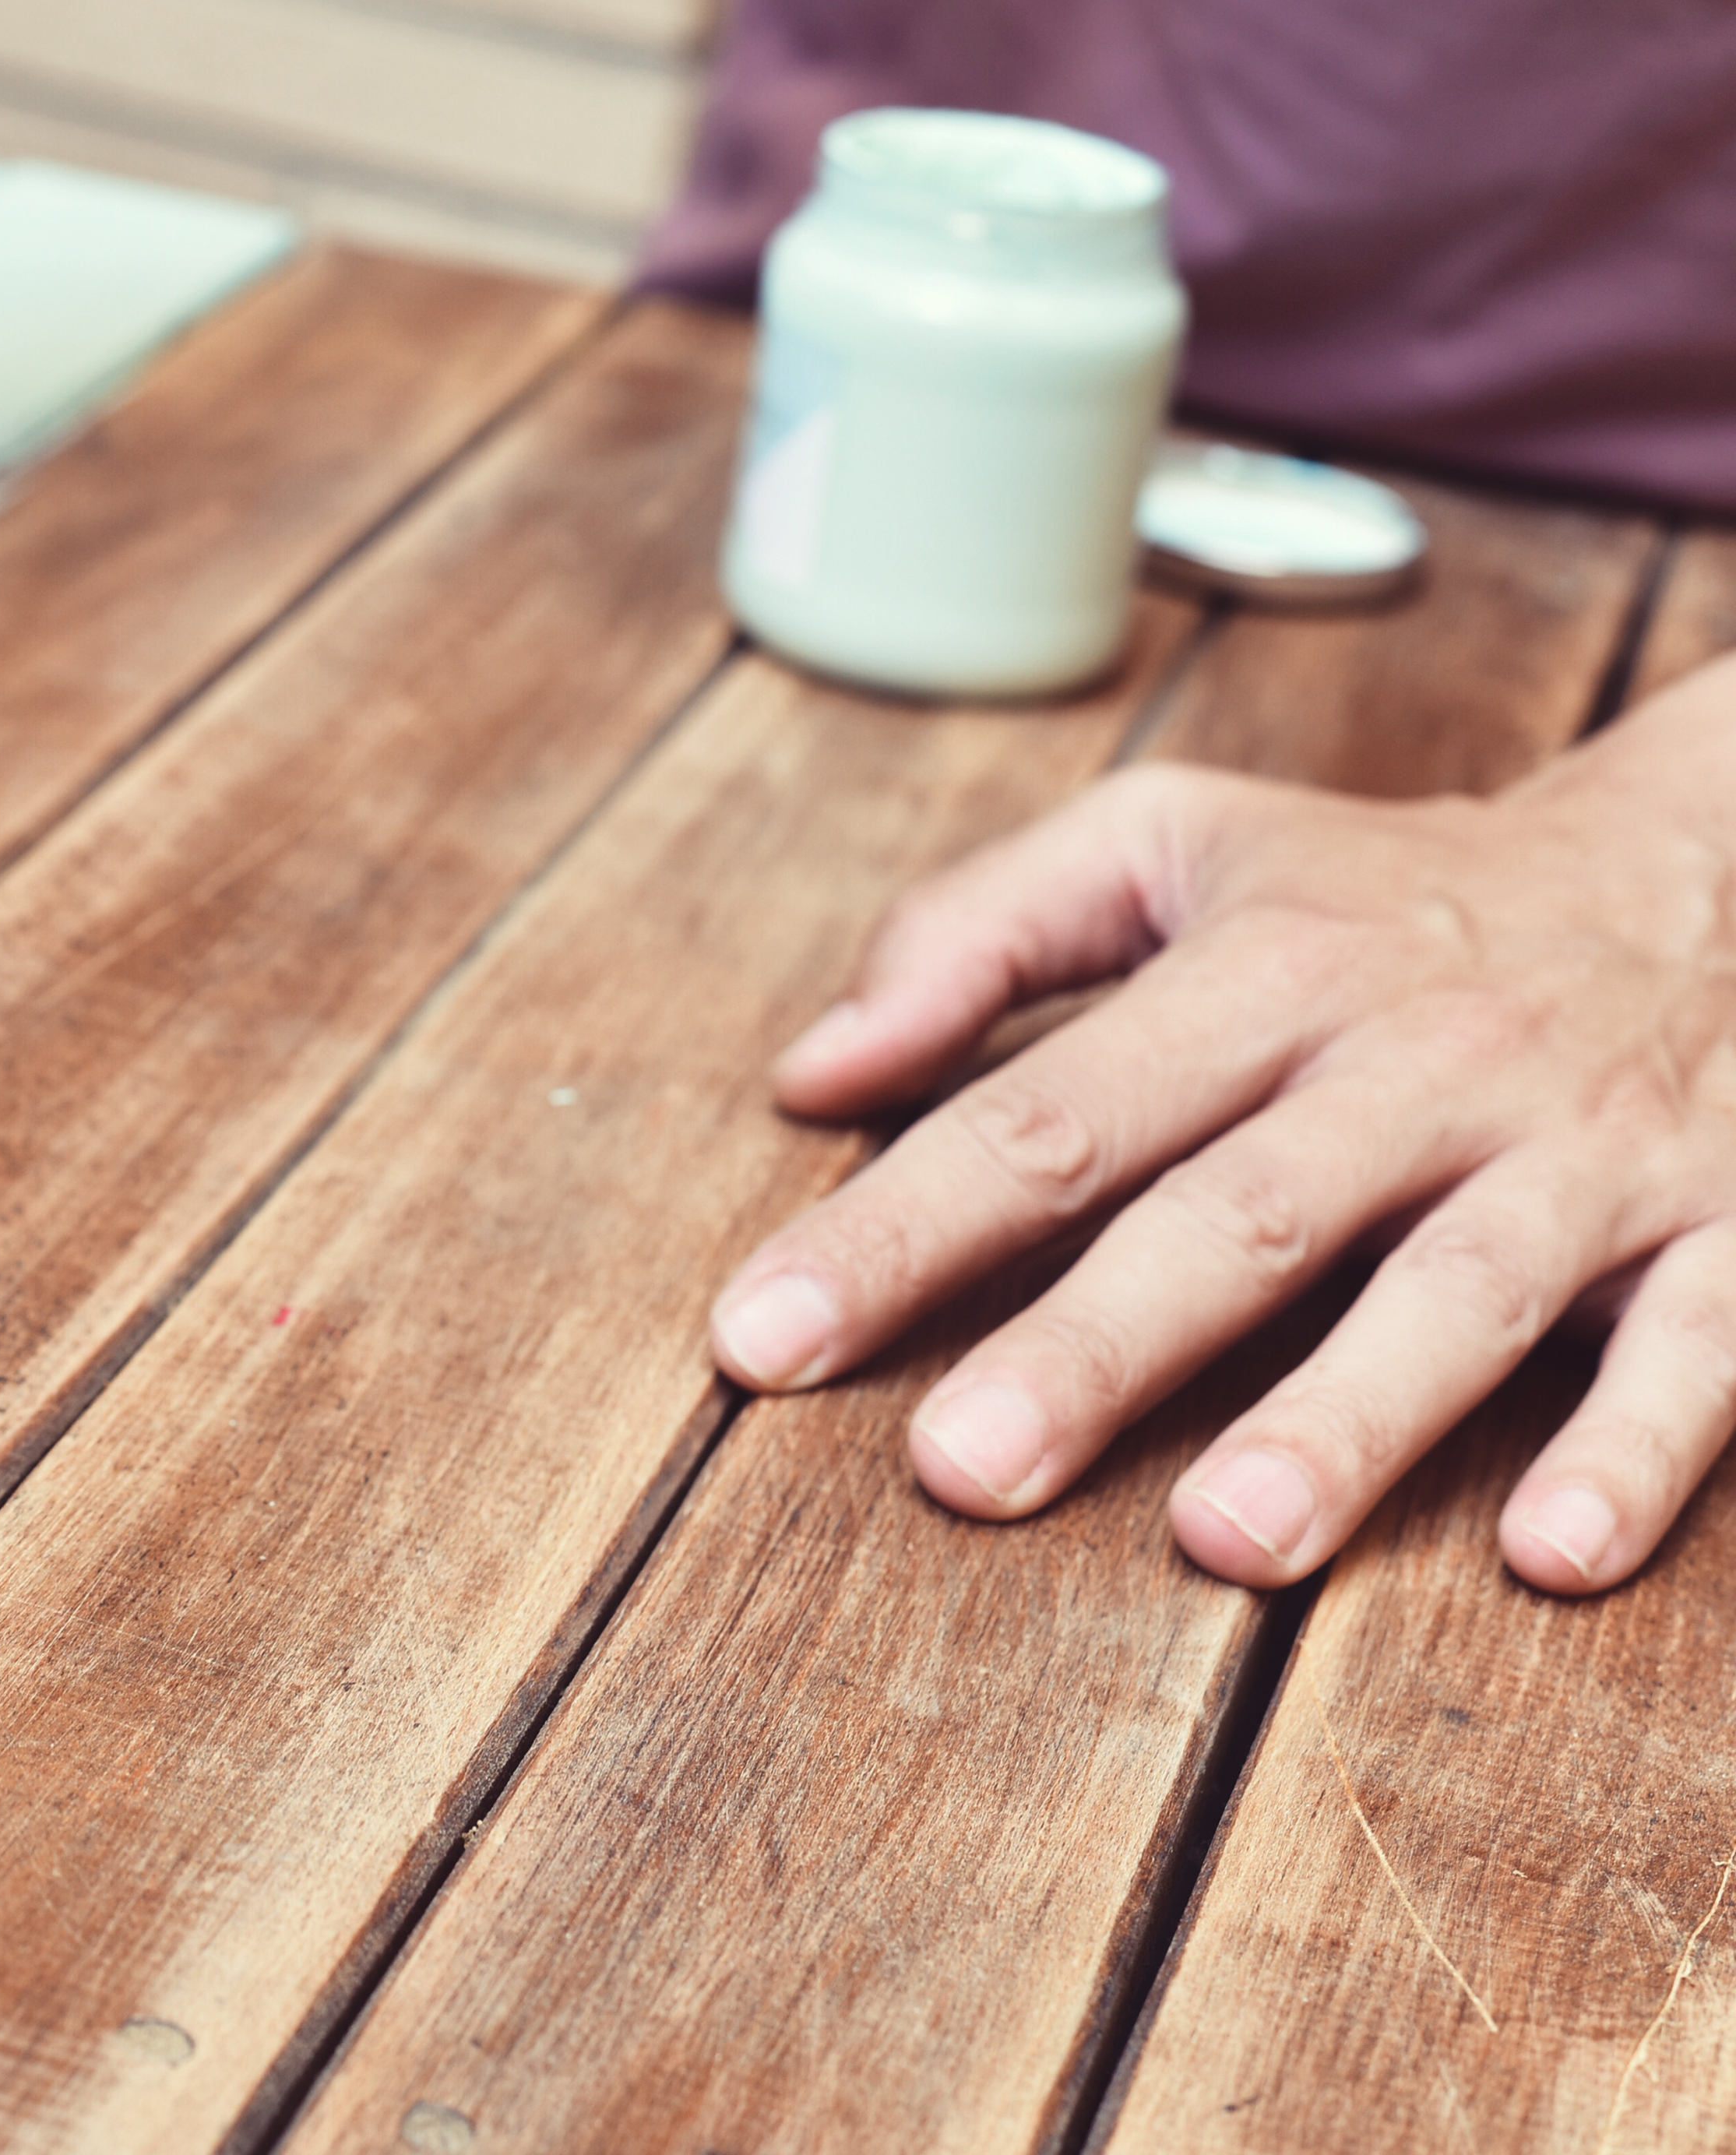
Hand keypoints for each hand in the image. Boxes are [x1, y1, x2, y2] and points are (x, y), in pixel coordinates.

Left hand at [708, 663, 1735, 1593]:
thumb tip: (806, 1071)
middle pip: (1234, 1215)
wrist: (1713, 856)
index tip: (759, 1336)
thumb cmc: (1384, 885)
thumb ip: (974, 936)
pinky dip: (1633, 1447)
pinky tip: (1554, 1553)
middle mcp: (1413, 1063)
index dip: (896, 1227)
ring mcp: (1579, 1151)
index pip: (1045, 1115)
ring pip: (1453, 1292)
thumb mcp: (1175, 844)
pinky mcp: (1731, 1228)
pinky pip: (1700, 1346)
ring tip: (1223, 1541)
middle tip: (960, 1470)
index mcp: (1260, 974)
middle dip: (1092, 1345)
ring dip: (1343, 1418)